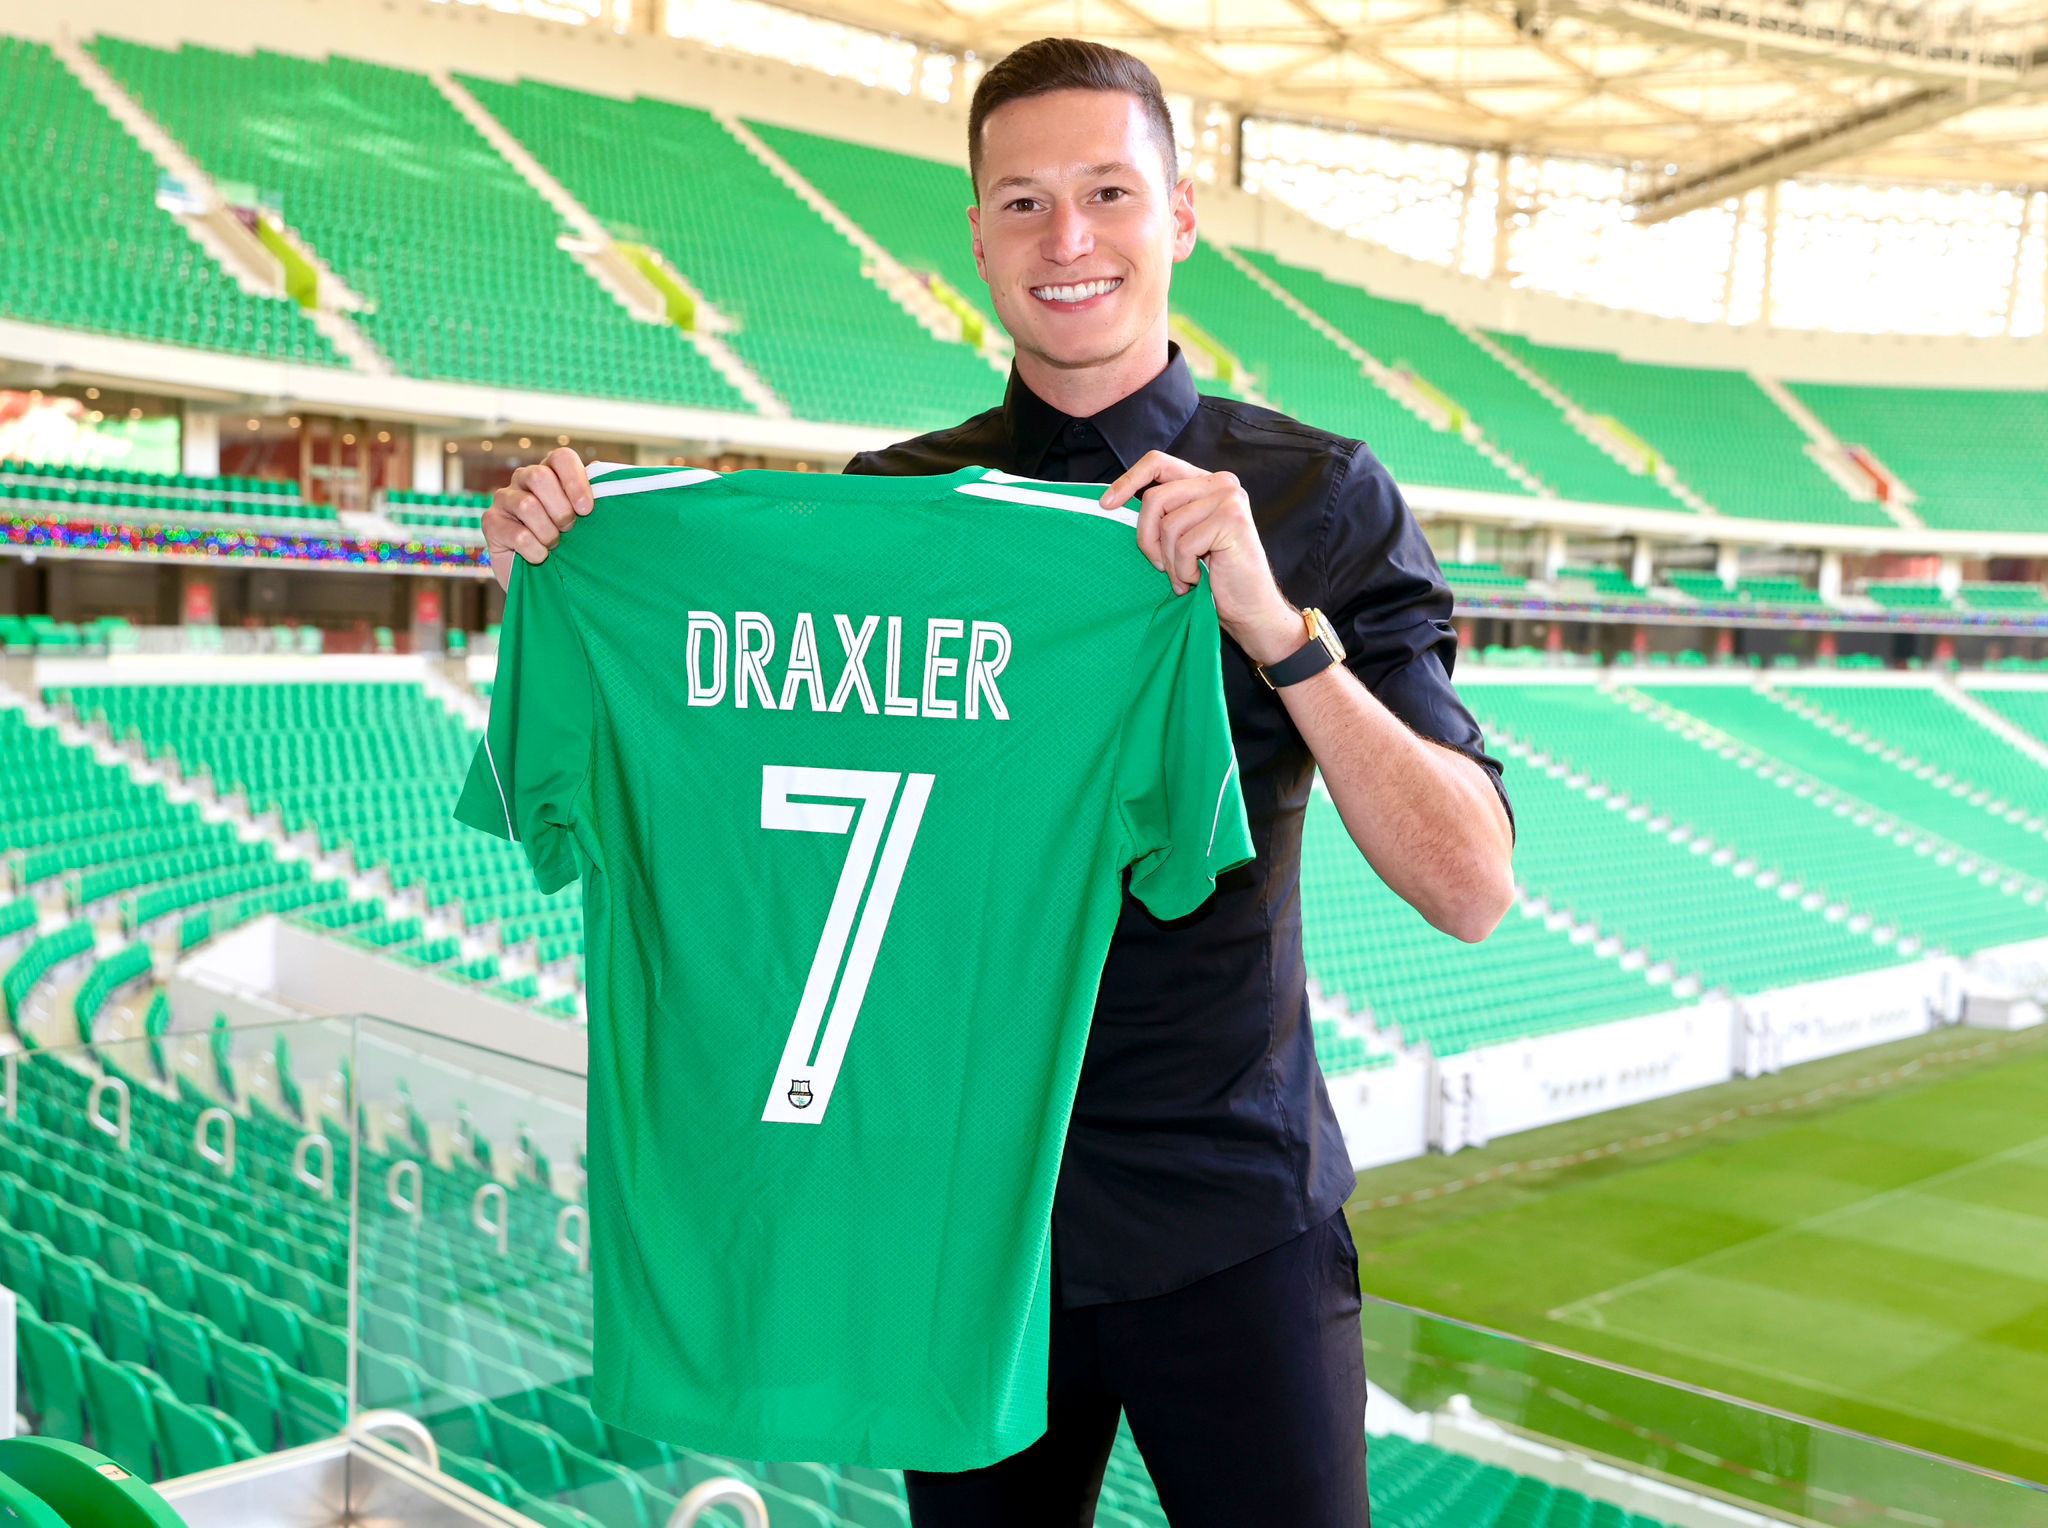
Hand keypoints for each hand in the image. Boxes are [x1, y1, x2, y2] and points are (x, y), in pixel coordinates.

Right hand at [482, 448, 593, 590]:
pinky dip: (535, 551)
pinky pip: (517, 534)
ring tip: (554, 545)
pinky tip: (540, 556)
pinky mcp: (491, 522)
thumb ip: (594, 496)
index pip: (561, 458)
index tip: (586, 510)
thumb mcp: (587, 521)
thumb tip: (603, 469)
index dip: (575, 481)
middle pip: (539, 476)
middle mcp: (524, 479)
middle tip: (569, 529)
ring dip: (548, 532)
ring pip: (527, 505)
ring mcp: (504, 498)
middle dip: (560, 509)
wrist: (543, 579)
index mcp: (551, 471)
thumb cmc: (570, 544)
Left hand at [1100, 450, 1302, 665]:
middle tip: (1161, 566)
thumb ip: (1162, 515)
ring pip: (1168, 525)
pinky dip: (1184, 570)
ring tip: (1188, 576)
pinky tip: (1201, 579)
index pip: (1158, 463)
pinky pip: (1183, 544)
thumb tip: (1112, 503)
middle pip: (1155, 498)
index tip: (1106, 505)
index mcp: (1205, 482)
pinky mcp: (1232, 519)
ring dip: (1171, 561)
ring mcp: (1229, 498)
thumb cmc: (1213, 578)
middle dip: (1147, 539)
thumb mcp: (1180, 539)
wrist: (1250, 609)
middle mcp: (1220, 483)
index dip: (1128, 481)